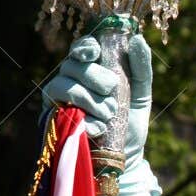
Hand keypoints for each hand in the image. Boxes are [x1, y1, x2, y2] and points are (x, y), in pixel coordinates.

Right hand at [41, 32, 152, 168]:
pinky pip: (61, 113)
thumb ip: (141, 68)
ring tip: (109, 114)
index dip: (84, 47)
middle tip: (112, 92)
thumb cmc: (130, 121)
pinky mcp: (54, 123)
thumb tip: (138, 39)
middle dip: (93, 77)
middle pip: (71, 65)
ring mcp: (59, 101)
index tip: (94, 52)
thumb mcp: (141, 93)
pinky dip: (84, 121)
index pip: (80, 49)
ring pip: (62, 86)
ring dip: (90, 100)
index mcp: (90, 70)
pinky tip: (99, 129)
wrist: (126, 155)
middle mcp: (70, 81)